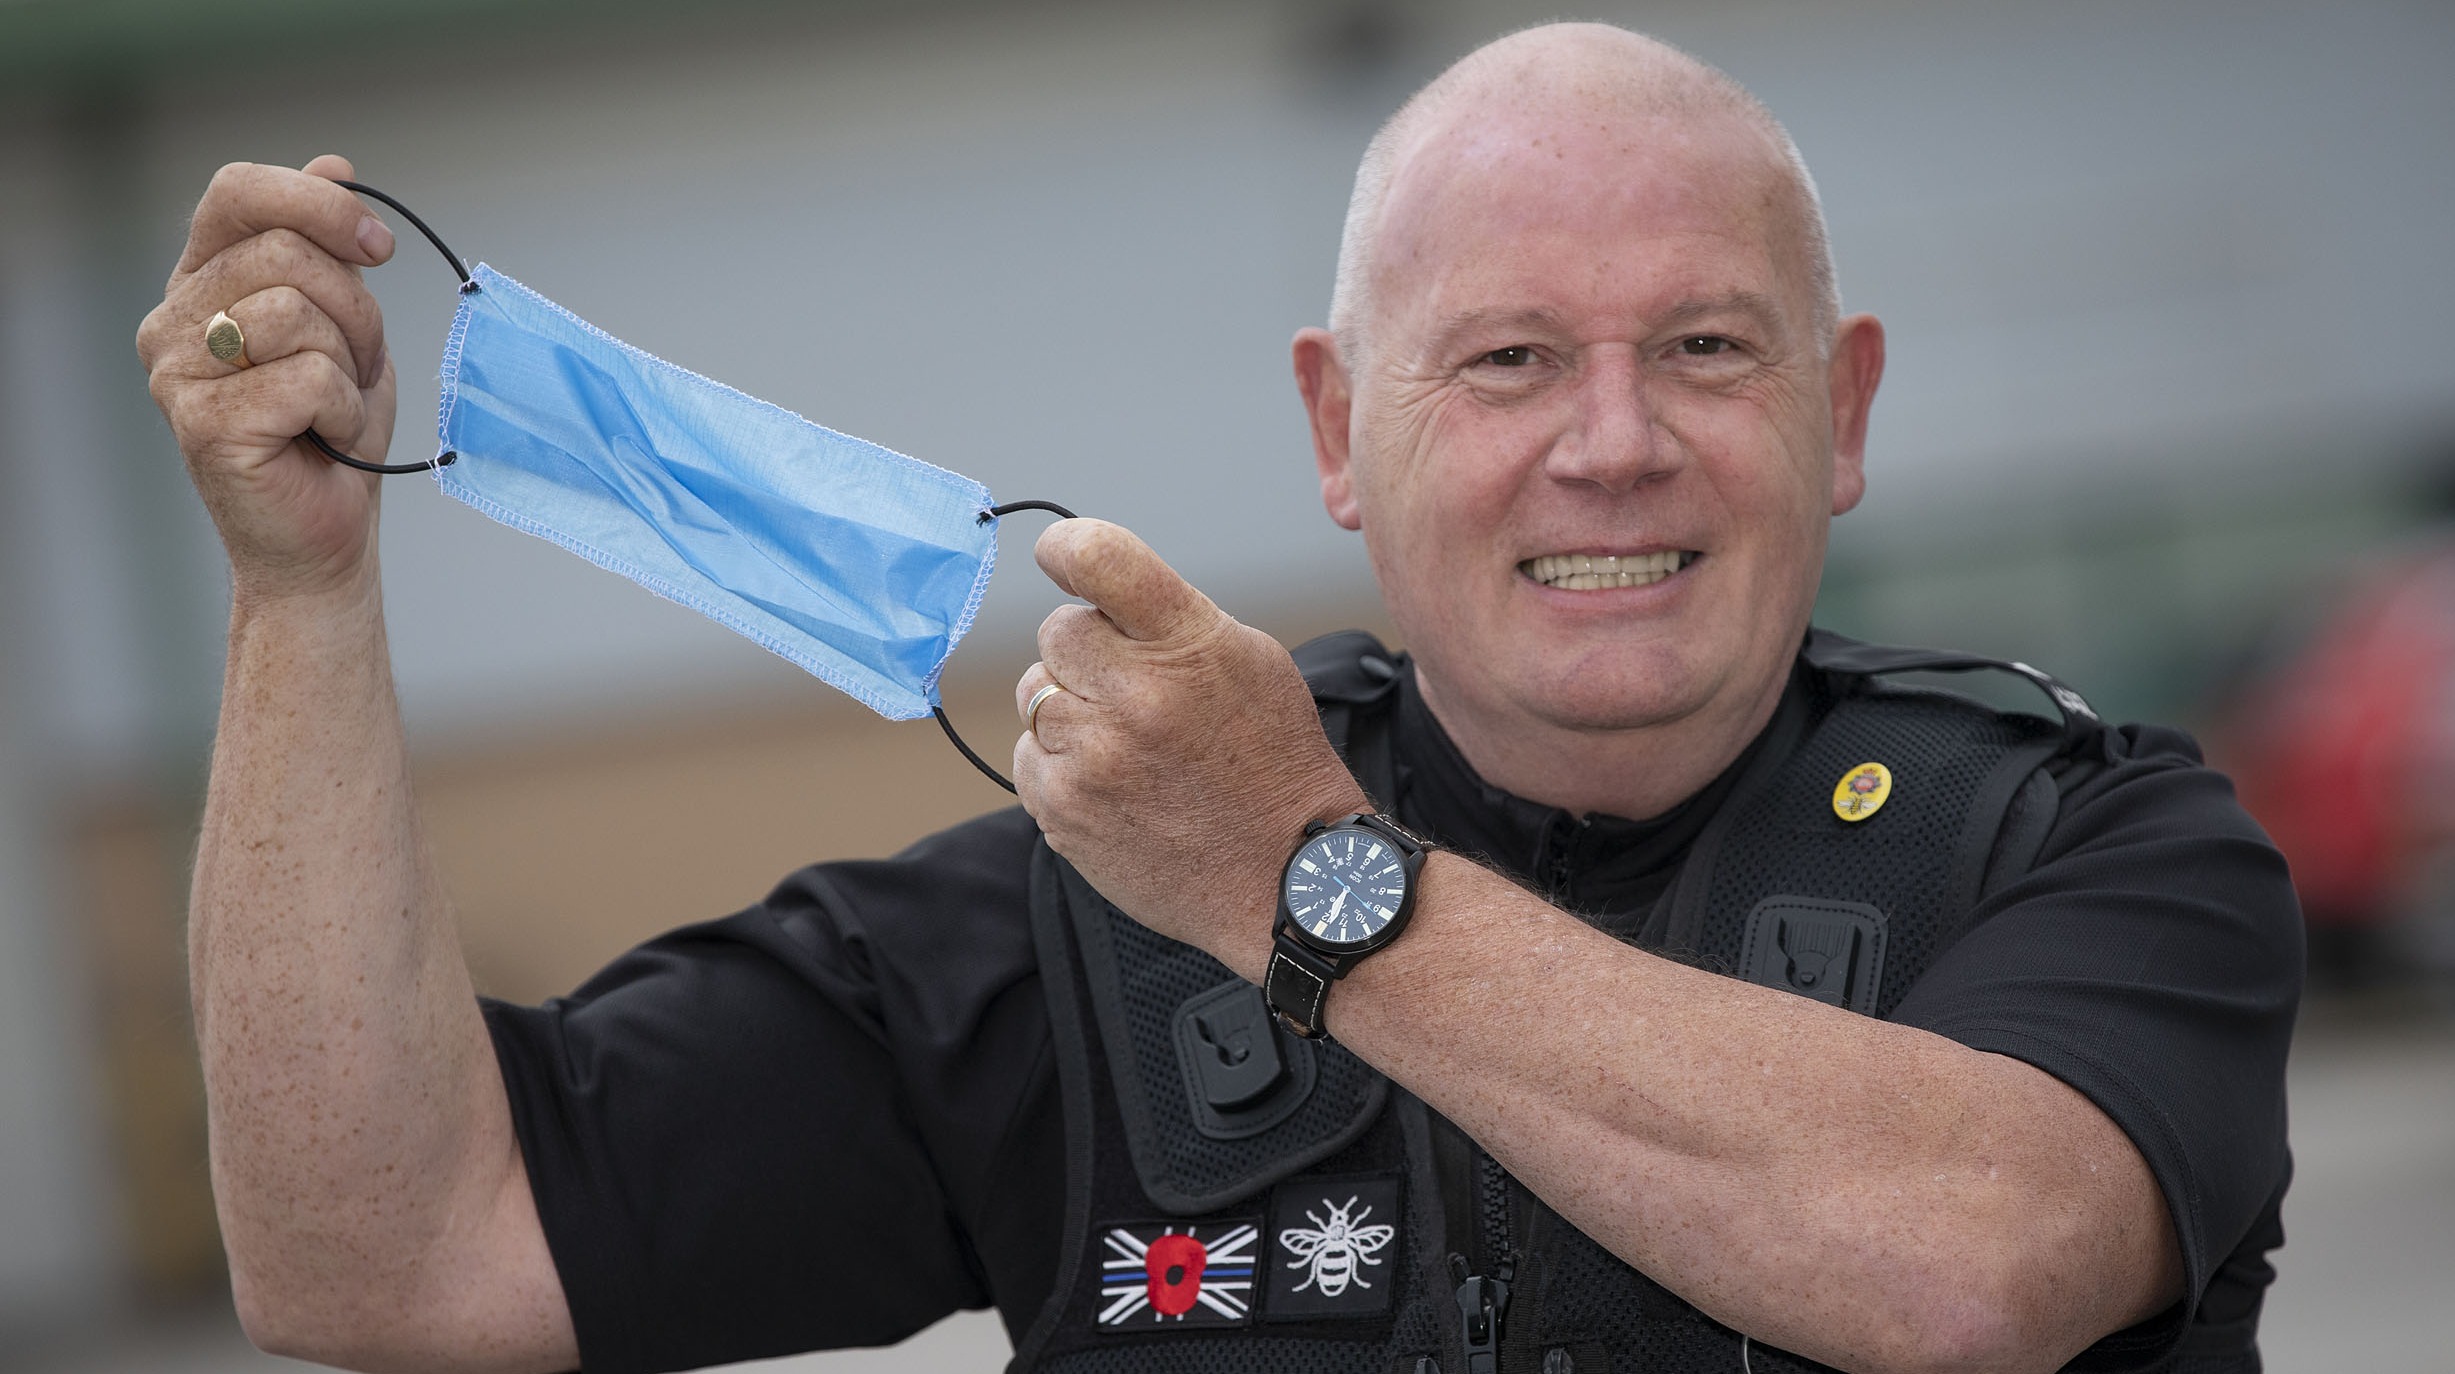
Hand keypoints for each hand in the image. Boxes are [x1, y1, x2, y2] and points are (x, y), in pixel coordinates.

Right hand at [136, 155, 399, 600]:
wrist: (323, 538)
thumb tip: (334, 161)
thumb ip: (327, 247)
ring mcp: (177, 372)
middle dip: (355, 310)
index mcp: (201, 280)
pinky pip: (307, 378)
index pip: (238, 191)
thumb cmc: (334, 431)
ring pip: (298, 313)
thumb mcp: (345, 324)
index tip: (379, 247)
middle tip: (355, 365)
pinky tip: (324, 437)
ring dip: (350, 364)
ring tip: (334, 406)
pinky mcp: (203, 423)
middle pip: (286, 254)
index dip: (318, 203)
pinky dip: (343, 410)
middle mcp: (172, 319)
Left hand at [1014, 520, 1368, 979]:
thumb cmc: (1271, 762)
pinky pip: (1028, 755)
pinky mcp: (1060, 808)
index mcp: (1189, 644)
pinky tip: (1116, 785)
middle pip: (1059, 630)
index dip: (1066, 548)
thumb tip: (1095, 595)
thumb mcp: (1252, 660)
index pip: (1098, 559)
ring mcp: (1091, 758)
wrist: (1285, 878)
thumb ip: (1171, 619)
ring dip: (1072, 709)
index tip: (1059, 556)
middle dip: (1089, 652)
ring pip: (1036, 693)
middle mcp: (1135, 697)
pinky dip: (1061, 764)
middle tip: (1136, 691)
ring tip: (1131, 745)